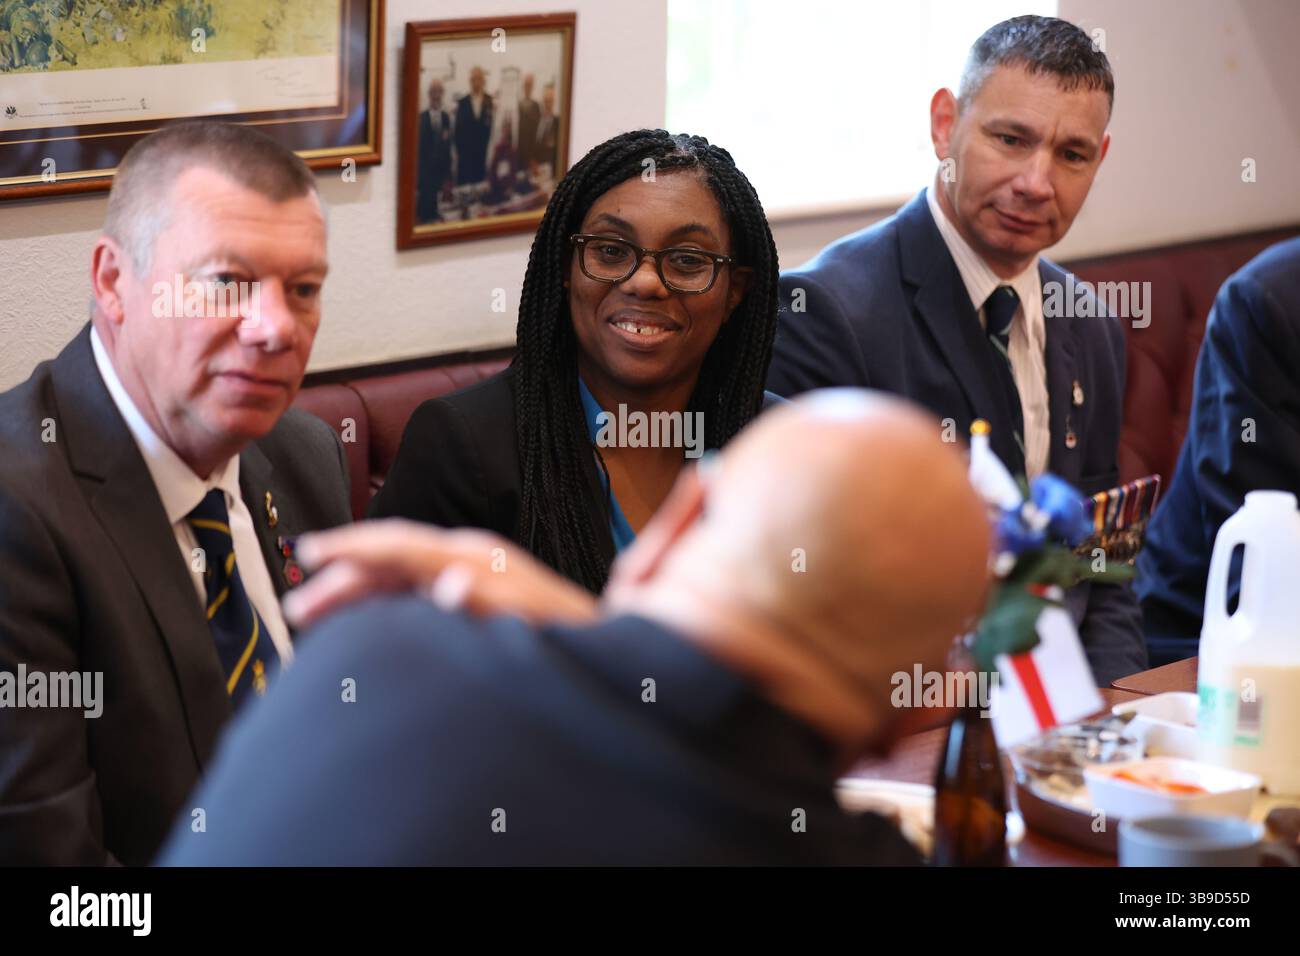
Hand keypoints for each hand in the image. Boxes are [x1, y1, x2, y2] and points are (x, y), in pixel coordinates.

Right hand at [281, 519, 598, 630]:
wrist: (619, 647)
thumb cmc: (578, 639)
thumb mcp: (535, 623)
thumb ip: (489, 603)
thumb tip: (448, 584)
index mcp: (478, 558)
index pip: (400, 544)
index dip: (352, 548)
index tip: (309, 553)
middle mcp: (473, 558)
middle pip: (391, 557)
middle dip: (342, 576)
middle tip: (298, 607)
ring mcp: (476, 573)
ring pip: (400, 573)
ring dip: (358, 590)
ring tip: (317, 616)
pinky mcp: (480, 593)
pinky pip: (417, 588)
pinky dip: (383, 602)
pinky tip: (367, 623)